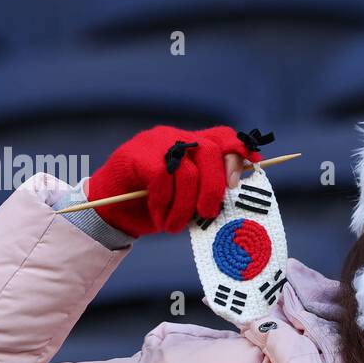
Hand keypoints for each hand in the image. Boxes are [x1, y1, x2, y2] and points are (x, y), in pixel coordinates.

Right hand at [86, 125, 260, 236]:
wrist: (108, 211)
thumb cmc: (152, 207)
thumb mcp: (186, 200)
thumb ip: (206, 192)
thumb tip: (235, 199)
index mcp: (191, 146)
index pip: (223, 137)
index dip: (240, 150)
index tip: (255, 166)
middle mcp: (176, 137)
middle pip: (210, 152)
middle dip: (215, 187)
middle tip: (209, 213)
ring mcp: (155, 143)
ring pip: (187, 170)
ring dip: (185, 206)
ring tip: (175, 226)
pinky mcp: (136, 154)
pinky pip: (162, 177)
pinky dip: (164, 203)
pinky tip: (160, 217)